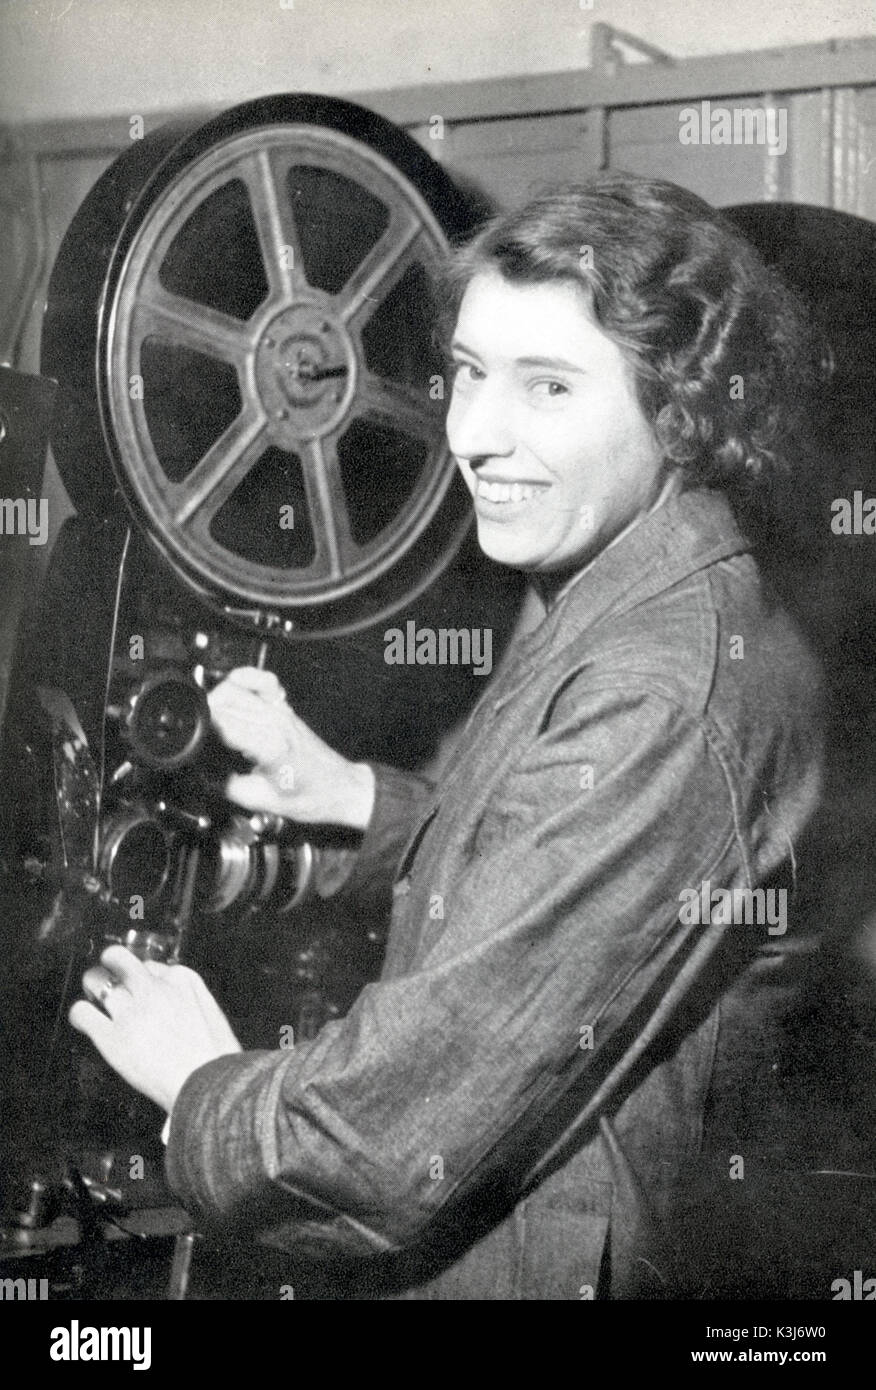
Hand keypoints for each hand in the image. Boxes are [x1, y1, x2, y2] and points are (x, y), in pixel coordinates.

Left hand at [69, 946, 241, 1112]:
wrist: (208, 1084)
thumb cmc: (215, 1058)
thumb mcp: (213, 1014)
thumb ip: (191, 1000)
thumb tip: (176, 1001)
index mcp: (182, 980)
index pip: (152, 964)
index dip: (144, 976)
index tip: (141, 986)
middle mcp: (153, 989)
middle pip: (120, 959)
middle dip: (111, 963)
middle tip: (108, 974)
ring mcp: (130, 1011)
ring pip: (97, 980)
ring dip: (92, 985)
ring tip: (93, 994)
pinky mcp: (112, 1037)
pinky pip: (84, 1013)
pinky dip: (80, 1013)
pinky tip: (83, 1019)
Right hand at [207, 666, 374, 827]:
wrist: (339, 787)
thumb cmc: (310, 796)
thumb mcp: (263, 801)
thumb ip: (228, 788)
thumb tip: (205, 777)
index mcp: (269, 744)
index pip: (224, 723)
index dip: (202, 728)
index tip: (193, 738)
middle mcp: (274, 721)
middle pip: (226, 699)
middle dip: (206, 713)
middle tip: (199, 732)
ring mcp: (280, 711)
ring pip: (237, 686)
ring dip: (217, 697)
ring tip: (211, 716)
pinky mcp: (284, 708)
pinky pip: (261, 680)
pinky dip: (244, 679)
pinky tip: (235, 691)